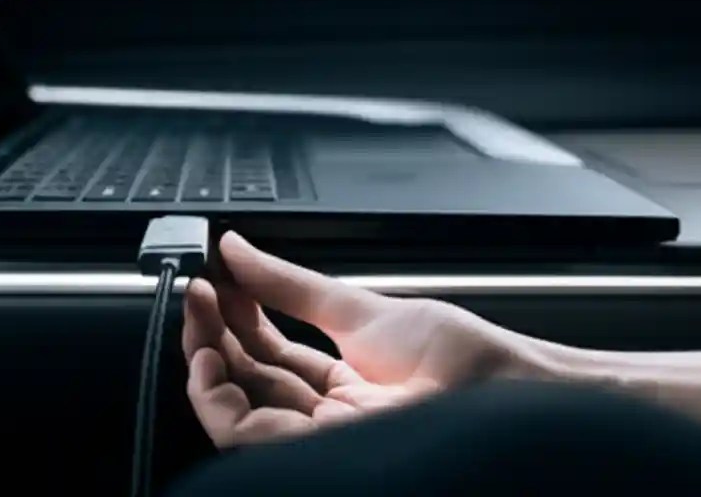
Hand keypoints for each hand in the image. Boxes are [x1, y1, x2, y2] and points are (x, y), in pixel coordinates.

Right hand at [182, 231, 561, 447]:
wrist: (505, 389)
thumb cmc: (461, 357)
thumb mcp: (358, 308)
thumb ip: (290, 285)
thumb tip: (238, 249)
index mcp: (339, 382)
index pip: (266, 352)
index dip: (232, 317)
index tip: (210, 281)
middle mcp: (325, 416)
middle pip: (247, 379)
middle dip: (212, 333)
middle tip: (195, 293)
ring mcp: (321, 438)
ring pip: (238, 408)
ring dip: (207, 361)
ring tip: (199, 319)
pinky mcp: (316, 453)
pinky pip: (246, 434)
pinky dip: (219, 397)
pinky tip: (212, 357)